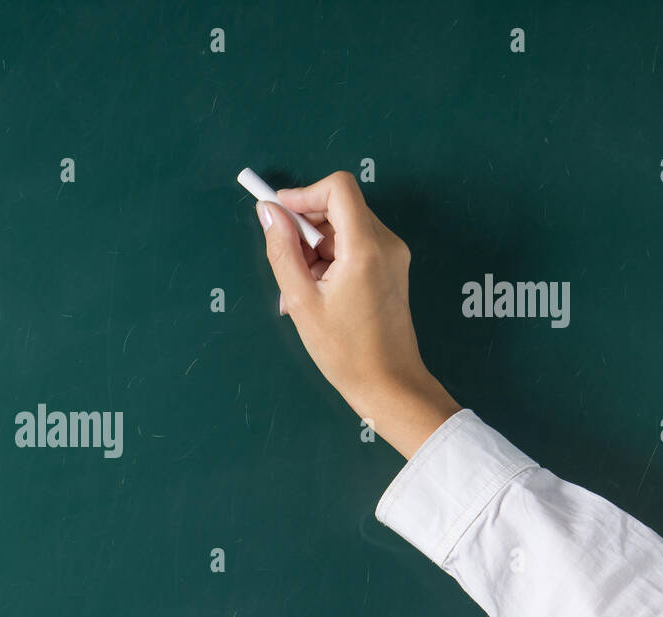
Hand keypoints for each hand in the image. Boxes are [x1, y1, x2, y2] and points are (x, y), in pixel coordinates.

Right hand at [255, 171, 460, 458]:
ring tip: (298, 289)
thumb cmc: (343, 350)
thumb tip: (268, 212)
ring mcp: (393, 254)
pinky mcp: (392, 268)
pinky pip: (355, 246)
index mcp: (365, 247)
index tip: (277, 215)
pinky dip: (330, 259)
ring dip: (314, 247)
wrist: (389, 384)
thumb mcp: (302, 301)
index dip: (303, 193)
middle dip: (305, 226)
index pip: (338, 187)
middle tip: (286, 264)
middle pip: (339, 206)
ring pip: (344, 227)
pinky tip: (316, 293)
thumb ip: (282, 251)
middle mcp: (386, 242)